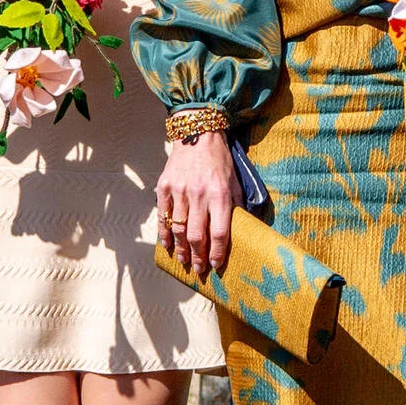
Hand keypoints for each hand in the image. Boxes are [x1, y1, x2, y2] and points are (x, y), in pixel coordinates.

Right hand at [156, 131, 242, 275]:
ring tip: (184, 261)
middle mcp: (199, 194)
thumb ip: (236, 206)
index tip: (216, 265)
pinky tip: (168, 245)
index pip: (220, 231)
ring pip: (179, 229)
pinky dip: (164, 233)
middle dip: (198, 257)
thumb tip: (241, 230)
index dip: (218, 252)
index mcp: (220, 194)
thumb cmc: (220, 161)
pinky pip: (164, 216)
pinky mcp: (164, 187)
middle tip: (199, 270)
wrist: (197, 134)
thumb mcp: (235, 181)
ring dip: (181, 249)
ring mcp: (179, 190)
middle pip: (197, 235)